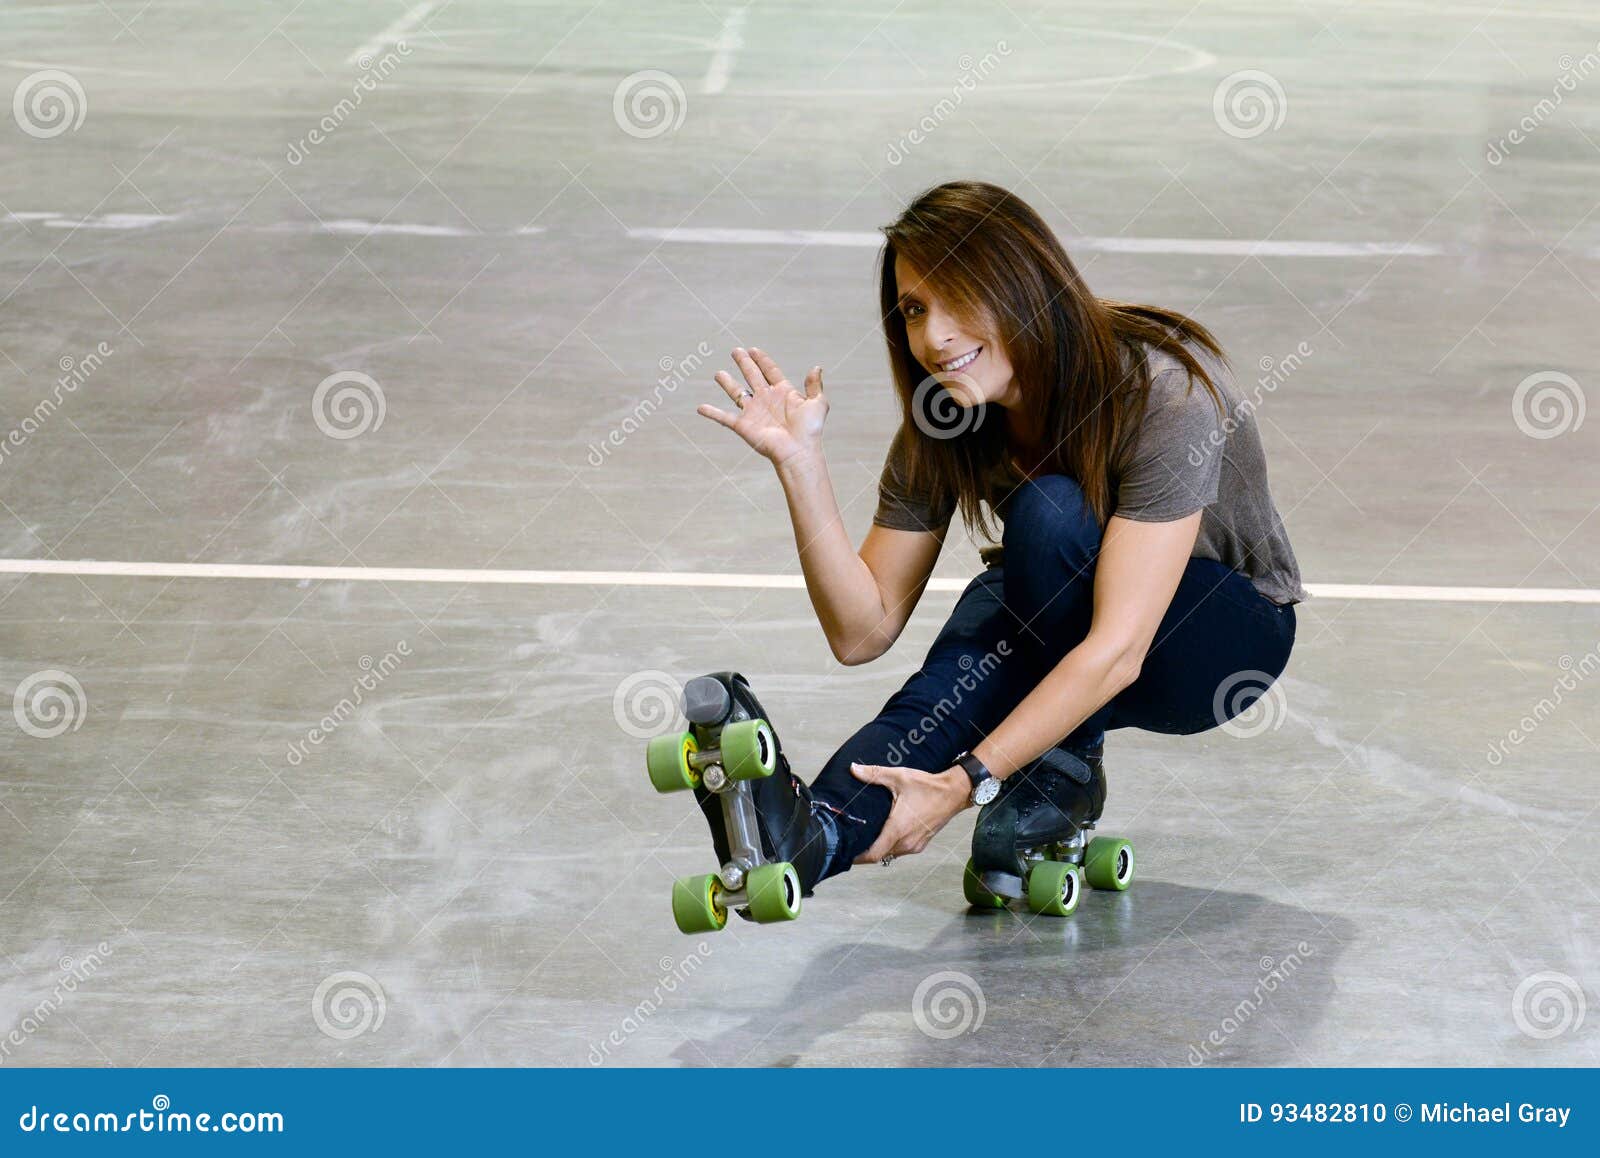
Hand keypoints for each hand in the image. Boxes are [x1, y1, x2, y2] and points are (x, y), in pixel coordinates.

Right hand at [696, 347, 826, 467]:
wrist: (798, 451)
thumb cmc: (810, 430)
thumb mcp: (818, 403)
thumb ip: (815, 386)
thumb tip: (816, 367)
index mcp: (783, 392)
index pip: (770, 371)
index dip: (762, 360)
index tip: (753, 349)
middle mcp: (766, 399)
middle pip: (752, 376)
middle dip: (744, 363)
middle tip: (735, 351)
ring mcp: (754, 412)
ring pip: (737, 393)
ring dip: (727, 383)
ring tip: (718, 374)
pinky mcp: (743, 425)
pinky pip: (724, 417)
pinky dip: (712, 413)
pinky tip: (700, 408)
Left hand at [849, 762, 970, 864]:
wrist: (954, 793)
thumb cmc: (928, 786)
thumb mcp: (898, 777)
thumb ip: (874, 774)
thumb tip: (853, 769)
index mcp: (898, 829)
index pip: (873, 854)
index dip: (858, 857)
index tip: (846, 852)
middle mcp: (906, 842)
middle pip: (880, 855)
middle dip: (865, 851)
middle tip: (852, 841)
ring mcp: (915, 845)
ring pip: (890, 853)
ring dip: (879, 848)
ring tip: (866, 837)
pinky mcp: (921, 843)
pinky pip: (901, 850)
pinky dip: (891, 846)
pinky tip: (885, 834)